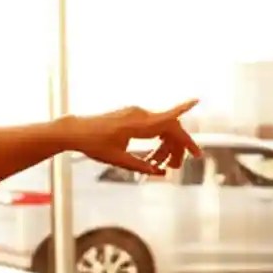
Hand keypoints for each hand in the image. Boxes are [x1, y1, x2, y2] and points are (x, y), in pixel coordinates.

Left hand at [68, 99, 201, 174]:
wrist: (74, 131)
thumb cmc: (93, 144)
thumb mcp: (118, 159)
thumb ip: (141, 165)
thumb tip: (160, 173)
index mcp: (137, 123)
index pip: (167, 117)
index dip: (184, 109)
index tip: (197, 100)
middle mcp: (139, 114)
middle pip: (170, 128)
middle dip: (177, 147)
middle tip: (176, 167)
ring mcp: (135, 113)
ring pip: (161, 128)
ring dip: (165, 146)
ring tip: (159, 165)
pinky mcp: (130, 115)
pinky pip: (152, 125)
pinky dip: (156, 139)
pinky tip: (153, 155)